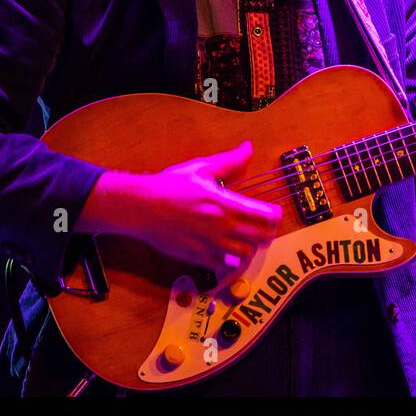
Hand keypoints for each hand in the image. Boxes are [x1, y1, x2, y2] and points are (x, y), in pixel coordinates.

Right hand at [79, 139, 281, 270]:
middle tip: (263, 228)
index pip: (265, 216)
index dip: (274, 216)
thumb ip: (229, 161)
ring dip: (249, 249)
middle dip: (267, 233)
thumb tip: (248, 148)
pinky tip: (227, 254)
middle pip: (261, 238)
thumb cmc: (170, 186)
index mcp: (226, 203)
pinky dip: (230, 263)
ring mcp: (211, 245)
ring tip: (245, 241)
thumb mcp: (201, 168)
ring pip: (245, 255)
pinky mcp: (198, 257)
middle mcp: (222, 227)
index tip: (272, 213)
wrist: (142, 208)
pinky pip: (224, 267)